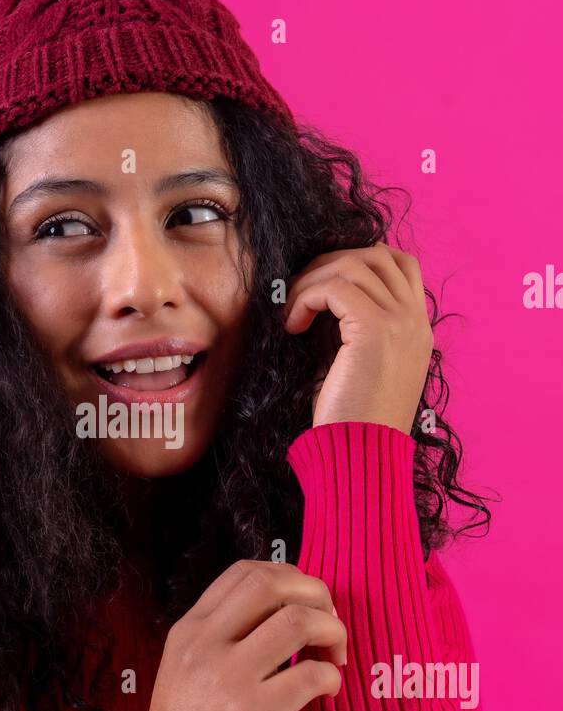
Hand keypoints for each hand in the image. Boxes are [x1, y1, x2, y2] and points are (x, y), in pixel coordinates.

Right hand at [145, 561, 346, 710]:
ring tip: (334, 659)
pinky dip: (332, 679)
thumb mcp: (186, 673)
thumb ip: (222, 640)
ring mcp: (227, 678)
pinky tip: (327, 692)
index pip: (245, 571)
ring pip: (298, 620)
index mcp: (189, 631)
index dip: (290, 577)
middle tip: (330, 627)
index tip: (308, 604)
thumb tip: (282, 612)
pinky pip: (311, 675)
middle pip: (274, 584)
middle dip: (317, 595)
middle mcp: (204, 646)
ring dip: (332, 633)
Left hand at [283, 246, 433, 433]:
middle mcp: (415, 321)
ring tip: (293, 313)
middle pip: (377, 255)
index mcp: (418, 330)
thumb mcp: (358, 365)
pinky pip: (336, 288)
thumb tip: (318, 296)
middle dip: (330, 263)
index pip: (401, 265)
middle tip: (300, 292)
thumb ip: (351, 329)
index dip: (358, 261)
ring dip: (313, 281)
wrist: (361, 455)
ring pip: (353, 266)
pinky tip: (293, 326)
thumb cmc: (352, 420)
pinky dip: (307, 298)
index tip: (322, 284)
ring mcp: (400, 323)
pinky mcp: (375, 330)